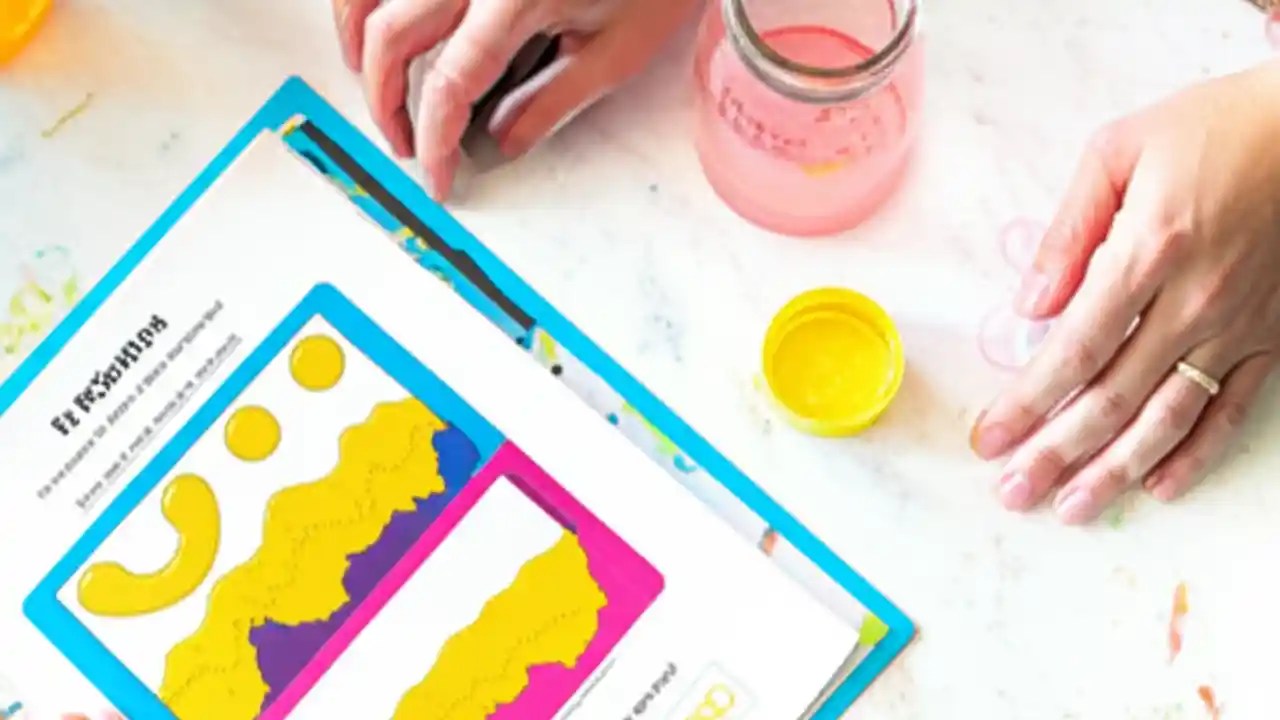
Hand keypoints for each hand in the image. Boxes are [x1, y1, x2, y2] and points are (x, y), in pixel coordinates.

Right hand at [332, 0, 698, 200]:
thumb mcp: (618, 51)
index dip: (434, 140)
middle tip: (403, 139)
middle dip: (384, 98)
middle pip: (392, 34)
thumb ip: (554, 100)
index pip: (450, 83)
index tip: (436, 176)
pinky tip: (378, 17)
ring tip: (366, 75)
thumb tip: (503, 140)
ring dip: (358, 34)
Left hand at [970, 59, 1279, 523]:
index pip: (1073, 349)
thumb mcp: (1121, 150)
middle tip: (1013, 493)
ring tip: (1070, 508)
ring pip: (1169, 418)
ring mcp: (1239, 326)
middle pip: (1112, 398)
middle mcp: (1195, 301)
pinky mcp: (1273, 336)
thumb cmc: (1213, 129)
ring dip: (1116, 470)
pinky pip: (1232, 409)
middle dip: (1056, 453)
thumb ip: (1069, 230)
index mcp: (1148, 251)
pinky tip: (1159, 485)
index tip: (989, 438)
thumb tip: (1029, 304)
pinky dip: (1196, 453)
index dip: (1027, 402)